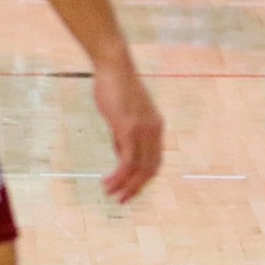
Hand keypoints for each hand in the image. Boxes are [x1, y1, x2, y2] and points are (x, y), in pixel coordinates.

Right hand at [94, 54, 163, 202]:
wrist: (114, 65)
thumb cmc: (114, 84)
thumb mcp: (123, 112)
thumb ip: (124, 133)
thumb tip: (120, 153)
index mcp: (155, 127)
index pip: (154, 161)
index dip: (143, 178)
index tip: (130, 188)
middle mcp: (154, 132)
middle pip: (150, 170)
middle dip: (137, 188)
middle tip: (122, 200)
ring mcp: (143, 132)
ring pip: (139, 169)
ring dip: (126, 186)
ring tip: (112, 194)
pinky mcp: (128, 130)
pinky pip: (127, 162)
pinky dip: (119, 176)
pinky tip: (108, 182)